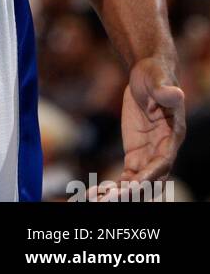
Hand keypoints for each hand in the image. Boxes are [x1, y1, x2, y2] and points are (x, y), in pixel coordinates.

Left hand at [90, 56, 184, 199]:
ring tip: (100, 199)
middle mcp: (163, 150)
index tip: (136, 183)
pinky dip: (116, 185)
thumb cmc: (156, 74)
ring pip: (138, 181)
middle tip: (113, 198)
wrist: (147, 74)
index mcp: (173, 135)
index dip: (151, 173)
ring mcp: (149, 154)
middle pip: (151, 178)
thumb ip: (165, 90)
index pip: (164, 161)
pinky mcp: (135, 153)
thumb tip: (175, 93)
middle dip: (134, 190)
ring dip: (122, 192)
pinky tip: (99, 193)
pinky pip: (127, 174)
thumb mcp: (159, 79)